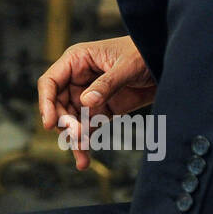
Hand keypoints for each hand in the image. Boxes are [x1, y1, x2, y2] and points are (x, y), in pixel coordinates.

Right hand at [37, 35, 155, 170]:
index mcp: (77, 60)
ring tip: (82, 157)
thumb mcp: (127, 66)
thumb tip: (85, 101)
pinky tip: (83, 160)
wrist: (167, 64)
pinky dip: (85, 145)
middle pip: (58, 105)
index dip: (45, 102)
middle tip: (78, 136)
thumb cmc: (145, 53)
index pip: (50, 82)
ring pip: (71, 121)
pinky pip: (87, 129)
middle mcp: (77, 79)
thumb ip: (107, 83)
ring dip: (74, 140)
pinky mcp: (101, 111)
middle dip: (65, 123)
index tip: (49, 124)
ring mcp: (88, 96)